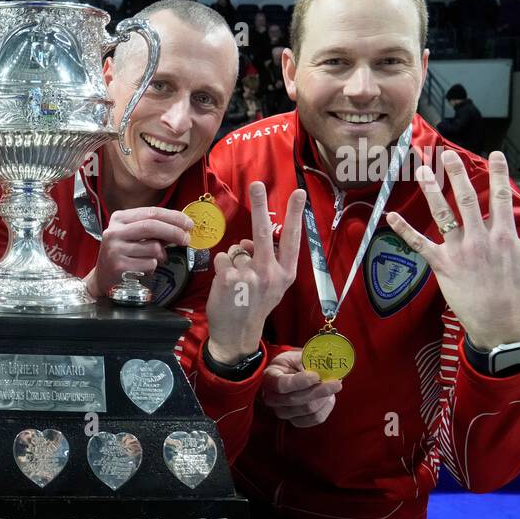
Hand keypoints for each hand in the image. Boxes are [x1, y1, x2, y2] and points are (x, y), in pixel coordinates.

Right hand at [84, 206, 193, 297]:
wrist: (104, 278)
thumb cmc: (125, 254)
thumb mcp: (136, 236)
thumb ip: (156, 229)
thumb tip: (183, 227)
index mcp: (119, 218)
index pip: (151, 212)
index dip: (173, 217)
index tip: (189, 224)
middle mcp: (114, 232)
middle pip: (151, 226)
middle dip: (174, 232)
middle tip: (187, 239)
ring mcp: (115, 249)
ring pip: (153, 247)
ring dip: (161, 255)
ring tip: (154, 259)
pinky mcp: (119, 266)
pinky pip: (149, 264)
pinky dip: (153, 267)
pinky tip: (143, 268)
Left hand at [206, 182, 304, 361]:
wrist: (238, 334)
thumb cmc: (256, 305)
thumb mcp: (274, 286)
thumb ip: (268, 261)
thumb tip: (249, 241)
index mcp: (286, 274)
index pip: (293, 239)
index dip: (295, 214)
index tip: (298, 192)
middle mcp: (270, 273)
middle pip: (264, 232)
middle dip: (260, 205)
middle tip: (257, 184)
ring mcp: (248, 276)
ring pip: (237, 249)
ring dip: (235, 260)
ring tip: (238, 282)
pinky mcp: (228, 278)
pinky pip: (222, 258)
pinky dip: (221, 268)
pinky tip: (226, 285)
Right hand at [262, 349, 343, 427]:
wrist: (291, 375)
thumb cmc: (293, 364)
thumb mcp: (297, 356)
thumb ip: (309, 359)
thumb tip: (326, 360)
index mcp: (269, 378)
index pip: (282, 385)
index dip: (300, 382)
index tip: (316, 375)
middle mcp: (272, 398)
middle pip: (296, 400)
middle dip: (319, 390)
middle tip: (336, 382)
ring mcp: (282, 412)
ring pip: (308, 410)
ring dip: (324, 398)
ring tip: (331, 387)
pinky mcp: (295, 420)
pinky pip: (314, 418)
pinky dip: (326, 408)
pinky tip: (328, 398)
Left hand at [386, 150, 519, 349]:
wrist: (504, 328)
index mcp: (505, 236)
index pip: (501, 196)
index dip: (498, 173)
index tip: (493, 154)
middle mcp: (480, 238)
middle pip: (466, 198)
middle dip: (456, 173)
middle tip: (446, 153)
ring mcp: (459, 251)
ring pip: (441, 215)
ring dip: (430, 191)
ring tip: (421, 171)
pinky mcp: (442, 266)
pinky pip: (419, 245)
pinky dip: (404, 230)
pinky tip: (389, 215)